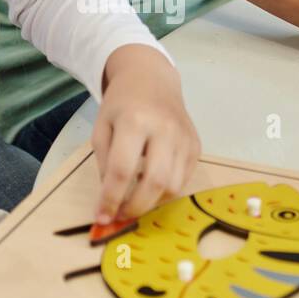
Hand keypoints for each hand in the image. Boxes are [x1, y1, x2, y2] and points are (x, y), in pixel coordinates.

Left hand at [92, 45, 201, 223]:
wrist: (152, 80)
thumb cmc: (122, 104)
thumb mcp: (102, 127)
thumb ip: (104, 162)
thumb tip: (111, 199)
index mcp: (134, 122)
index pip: (122, 170)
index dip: (111, 199)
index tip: (102, 217)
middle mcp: (164, 130)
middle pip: (155, 182)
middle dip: (136, 207)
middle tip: (121, 216)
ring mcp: (185, 139)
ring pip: (174, 185)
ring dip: (152, 201)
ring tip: (135, 201)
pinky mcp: (196, 146)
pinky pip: (184, 179)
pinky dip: (166, 190)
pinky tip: (151, 186)